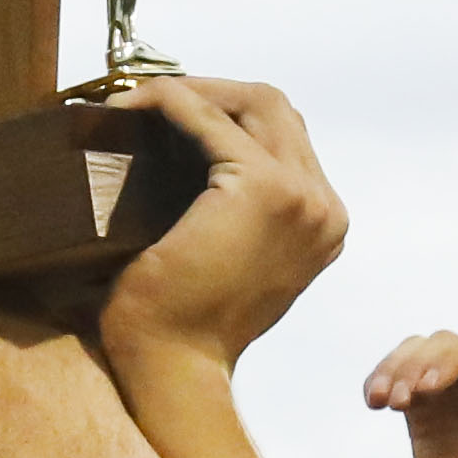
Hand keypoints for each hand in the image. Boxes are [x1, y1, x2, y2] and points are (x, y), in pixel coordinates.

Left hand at [93, 75, 348, 373]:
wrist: (174, 367)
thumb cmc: (181, 323)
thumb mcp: (224, 257)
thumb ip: (230, 211)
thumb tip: (182, 152)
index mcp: (321, 224)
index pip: (284, 136)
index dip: (230, 111)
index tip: (174, 114)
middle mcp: (324, 208)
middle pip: (277, 108)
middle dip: (215, 91)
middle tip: (155, 100)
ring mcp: (302, 196)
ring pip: (253, 101)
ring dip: (195, 89)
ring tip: (142, 101)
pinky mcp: (264, 189)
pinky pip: (210, 117)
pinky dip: (171, 102)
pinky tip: (133, 107)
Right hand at [366, 330, 457, 457]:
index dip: (454, 357)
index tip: (430, 388)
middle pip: (448, 344)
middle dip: (419, 363)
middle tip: (403, 400)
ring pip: (419, 354)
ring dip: (396, 369)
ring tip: (383, 402)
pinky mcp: (427, 412)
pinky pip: (400, 380)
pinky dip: (382, 382)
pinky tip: (373, 402)